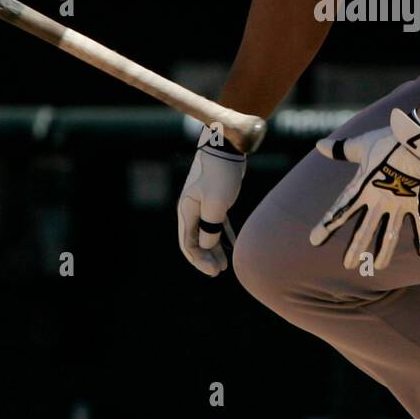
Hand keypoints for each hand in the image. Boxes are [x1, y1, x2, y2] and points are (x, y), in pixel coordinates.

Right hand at [177, 126, 246, 276]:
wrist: (226, 146)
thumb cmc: (220, 173)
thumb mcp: (216, 204)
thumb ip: (210, 228)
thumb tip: (207, 246)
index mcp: (186, 211)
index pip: (187, 244)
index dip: (199, 260)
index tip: (214, 271)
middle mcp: (191, 209)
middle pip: (194, 241)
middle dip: (205, 258)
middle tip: (219, 272)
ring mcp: (203, 203)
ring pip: (206, 233)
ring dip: (213, 249)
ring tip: (224, 264)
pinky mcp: (216, 198)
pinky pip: (217, 223)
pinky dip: (223, 235)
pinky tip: (233, 245)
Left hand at [309, 107, 419, 271]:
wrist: (419, 141)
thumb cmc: (388, 140)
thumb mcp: (362, 145)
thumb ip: (341, 149)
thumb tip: (319, 144)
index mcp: (363, 187)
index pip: (340, 210)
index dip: (326, 226)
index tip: (314, 240)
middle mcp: (379, 200)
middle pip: (364, 230)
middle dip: (356, 248)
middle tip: (348, 265)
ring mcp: (400, 204)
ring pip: (390, 234)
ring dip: (384, 252)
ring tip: (380, 267)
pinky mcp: (418, 203)